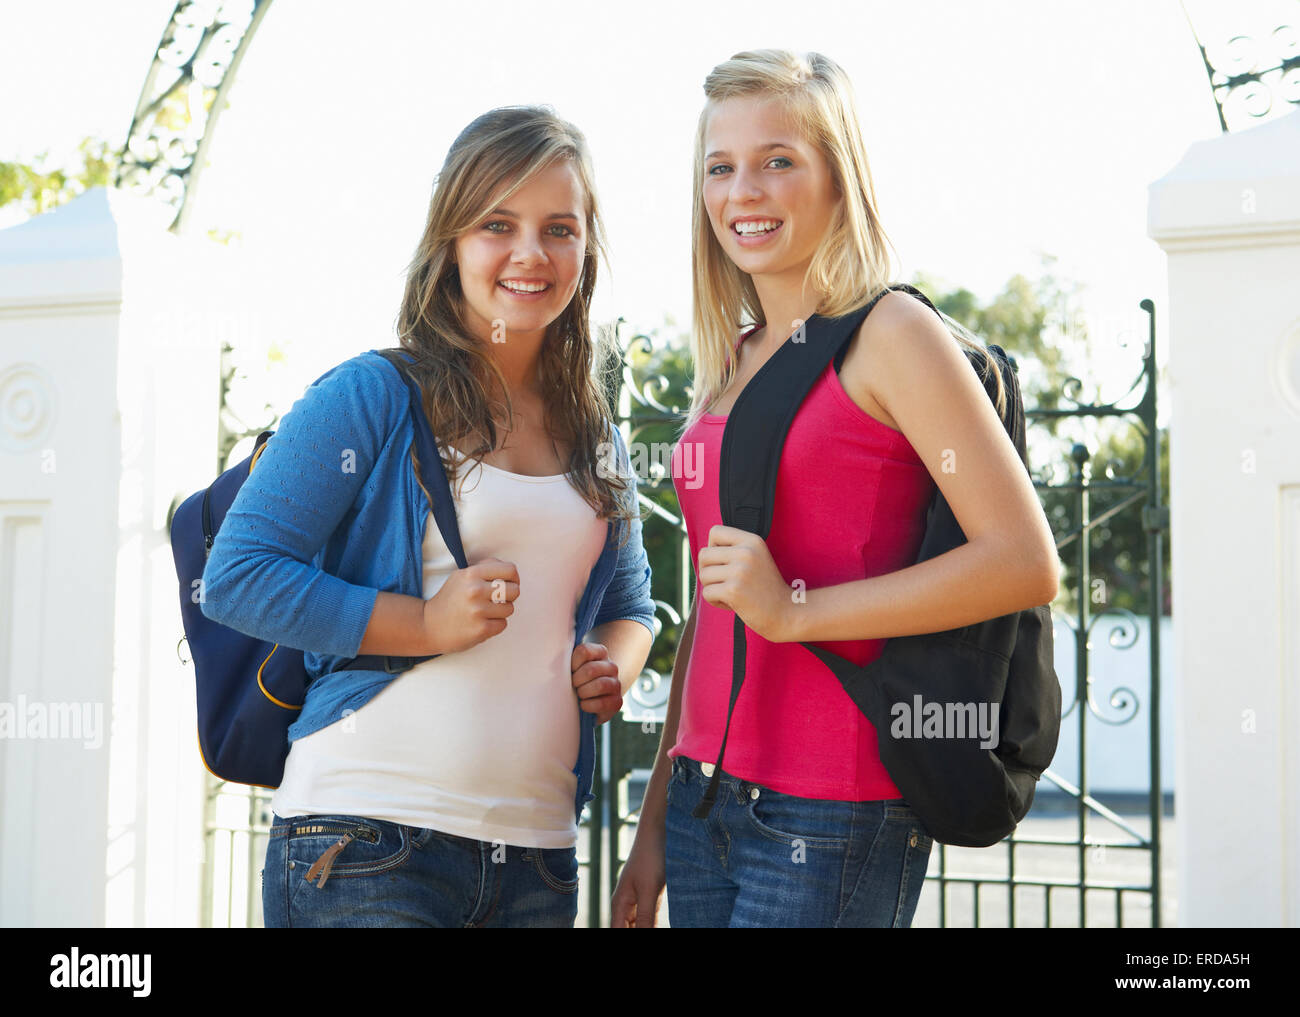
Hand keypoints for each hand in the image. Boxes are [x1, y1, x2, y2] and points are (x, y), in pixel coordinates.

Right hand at [421, 557, 519, 654]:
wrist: (428, 625)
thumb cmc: (450, 599)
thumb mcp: (462, 576)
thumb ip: (485, 569)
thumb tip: (509, 571)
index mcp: (472, 574)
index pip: (510, 570)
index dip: (514, 578)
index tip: (508, 584)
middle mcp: (475, 590)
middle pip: (515, 590)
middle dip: (509, 596)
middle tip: (497, 600)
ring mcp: (478, 611)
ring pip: (510, 609)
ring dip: (500, 612)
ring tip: (485, 613)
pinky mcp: (481, 629)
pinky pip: (503, 624)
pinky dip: (495, 625)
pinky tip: (481, 623)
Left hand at [571, 642, 621, 724]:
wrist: (591, 698)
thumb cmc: (576, 679)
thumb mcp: (571, 666)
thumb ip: (566, 659)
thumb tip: (555, 661)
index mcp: (600, 652)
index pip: (585, 651)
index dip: (573, 663)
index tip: (570, 670)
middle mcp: (611, 667)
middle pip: (591, 670)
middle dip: (576, 680)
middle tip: (573, 685)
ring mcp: (616, 684)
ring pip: (600, 685)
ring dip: (583, 692)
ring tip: (578, 695)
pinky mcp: (617, 701)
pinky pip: (602, 703)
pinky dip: (588, 705)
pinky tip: (583, 704)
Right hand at [610, 826, 665, 927]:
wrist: (654, 837)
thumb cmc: (649, 861)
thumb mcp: (650, 891)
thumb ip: (646, 917)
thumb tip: (644, 935)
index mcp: (619, 906)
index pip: (618, 932)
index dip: (626, 938)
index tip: (644, 930)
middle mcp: (623, 906)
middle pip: (627, 930)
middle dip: (638, 931)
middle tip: (651, 925)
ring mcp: (634, 902)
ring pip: (637, 926)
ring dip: (646, 927)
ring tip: (653, 923)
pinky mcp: (645, 897)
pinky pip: (646, 918)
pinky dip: (651, 923)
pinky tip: (657, 923)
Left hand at [697, 524, 796, 641]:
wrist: (786, 612)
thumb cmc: (765, 588)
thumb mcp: (755, 559)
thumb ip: (733, 550)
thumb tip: (702, 553)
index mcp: (752, 541)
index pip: (715, 532)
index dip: (713, 548)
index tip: (725, 562)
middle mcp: (746, 552)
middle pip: (704, 554)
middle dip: (709, 571)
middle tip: (724, 581)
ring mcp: (740, 571)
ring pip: (703, 575)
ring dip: (712, 587)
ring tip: (730, 592)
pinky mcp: (733, 591)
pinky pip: (707, 593)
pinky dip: (715, 601)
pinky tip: (732, 603)